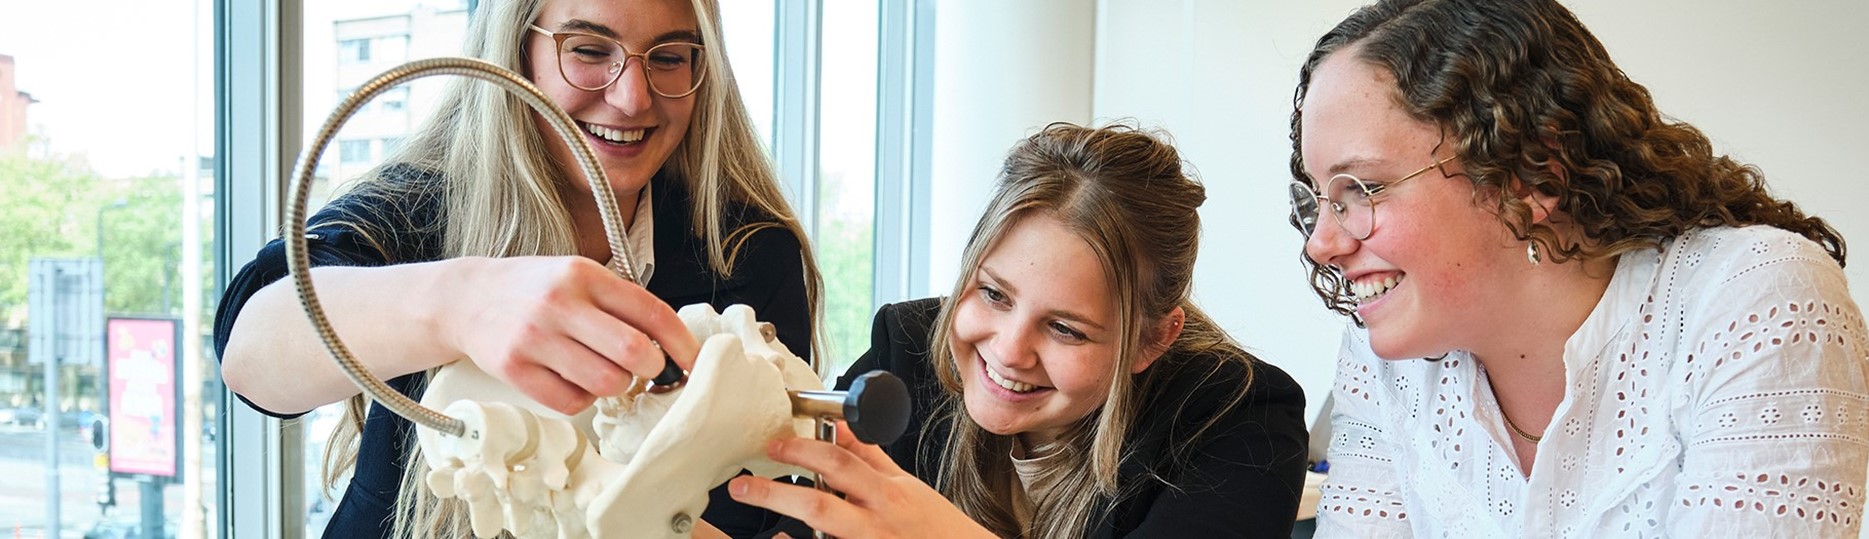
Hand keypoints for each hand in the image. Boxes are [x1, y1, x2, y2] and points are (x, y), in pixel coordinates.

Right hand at [439, 256, 698, 414]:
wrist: (465, 298)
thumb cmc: (533, 289)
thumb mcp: (577, 275)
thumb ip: (619, 302)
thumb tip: (670, 342)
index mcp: (584, 275)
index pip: (651, 312)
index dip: (682, 343)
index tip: (694, 361)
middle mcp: (560, 304)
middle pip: (634, 353)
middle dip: (652, 369)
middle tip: (646, 369)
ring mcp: (535, 339)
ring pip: (606, 383)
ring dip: (616, 384)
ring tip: (602, 370)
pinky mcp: (514, 370)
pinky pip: (571, 402)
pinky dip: (582, 399)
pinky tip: (572, 379)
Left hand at [728, 422, 994, 538]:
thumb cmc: (938, 528)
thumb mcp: (906, 486)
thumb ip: (871, 458)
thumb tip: (841, 428)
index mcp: (889, 494)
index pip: (843, 463)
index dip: (804, 452)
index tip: (776, 445)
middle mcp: (878, 522)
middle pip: (821, 501)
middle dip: (778, 491)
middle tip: (746, 484)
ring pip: (823, 530)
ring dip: (786, 518)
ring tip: (756, 508)